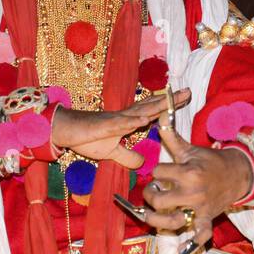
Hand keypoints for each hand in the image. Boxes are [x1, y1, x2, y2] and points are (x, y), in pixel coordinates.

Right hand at [50, 89, 189, 168]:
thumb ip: (128, 156)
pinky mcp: (104, 126)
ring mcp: (116, 120)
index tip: (185, 99)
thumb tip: (142, 162)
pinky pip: (120, 123)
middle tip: (188, 91)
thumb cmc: (87, 138)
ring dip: (156, 106)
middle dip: (170, 100)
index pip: (152, 112)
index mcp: (128, 122)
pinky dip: (133, 121)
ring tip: (172, 99)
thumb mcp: (112, 152)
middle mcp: (125, 117)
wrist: (65, 131)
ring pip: (139, 111)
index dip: (168, 106)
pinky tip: (144, 119)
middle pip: (151, 106)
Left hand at [142, 123, 253, 244]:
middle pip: (158, 200)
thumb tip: (159, 118)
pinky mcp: (206, 218)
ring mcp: (199, 207)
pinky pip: (201, 233)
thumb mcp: (191, 149)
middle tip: (153, 192)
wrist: (237, 173)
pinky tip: (187, 242)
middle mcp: (192, 191)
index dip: (156, 173)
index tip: (161, 173)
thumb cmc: (210, 161)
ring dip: (157, 220)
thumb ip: (172, 137)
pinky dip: (195, 239)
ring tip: (153, 213)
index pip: (158, 173)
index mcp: (188, 172)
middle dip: (150, 196)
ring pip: (170, 221)